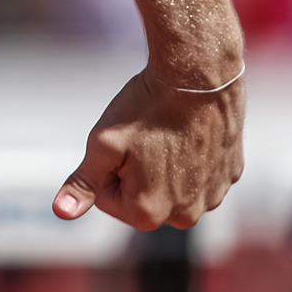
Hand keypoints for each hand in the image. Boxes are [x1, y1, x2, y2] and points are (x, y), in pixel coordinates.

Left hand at [52, 70, 243, 229]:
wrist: (200, 75)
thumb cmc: (146, 109)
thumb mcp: (104, 143)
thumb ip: (83, 183)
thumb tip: (61, 213)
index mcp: (148, 214)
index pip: (106, 197)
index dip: (107, 166)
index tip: (122, 142)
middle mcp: (185, 217)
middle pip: (141, 197)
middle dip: (135, 171)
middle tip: (145, 137)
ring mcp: (213, 196)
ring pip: (171, 186)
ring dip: (164, 166)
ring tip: (169, 134)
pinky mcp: (230, 175)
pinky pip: (200, 173)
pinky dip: (192, 157)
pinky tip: (191, 131)